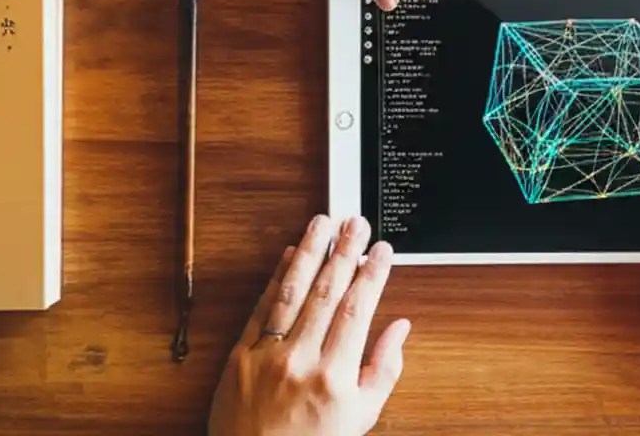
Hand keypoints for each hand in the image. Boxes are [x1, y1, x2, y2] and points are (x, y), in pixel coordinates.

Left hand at [209, 215, 409, 435]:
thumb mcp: (361, 417)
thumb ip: (384, 369)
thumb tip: (400, 328)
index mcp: (335, 377)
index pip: (359, 310)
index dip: (372, 274)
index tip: (382, 250)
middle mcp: (300, 361)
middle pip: (327, 292)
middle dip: (344, 251)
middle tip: (355, 222)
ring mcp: (267, 355)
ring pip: (292, 291)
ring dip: (310, 251)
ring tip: (322, 223)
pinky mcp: (240, 355)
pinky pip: (262, 307)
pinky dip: (276, 278)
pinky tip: (289, 255)